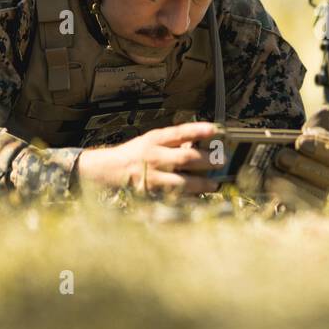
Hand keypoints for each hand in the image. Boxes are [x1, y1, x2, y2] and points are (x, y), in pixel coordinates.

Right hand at [76, 121, 223, 196]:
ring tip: (215, 184)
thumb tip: (200, 144)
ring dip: (201, 183)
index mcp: (154, 140)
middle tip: (222, 161)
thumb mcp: (150, 140)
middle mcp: (153, 156)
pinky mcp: (150, 193)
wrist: (106, 170)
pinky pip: (173, 197)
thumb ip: (172, 142)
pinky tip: (199, 199)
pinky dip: (188, 199)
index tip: (214, 129)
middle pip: (185, 158)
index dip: (198, 130)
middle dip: (207, 160)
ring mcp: (152, 176)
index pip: (179, 133)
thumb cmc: (134, 154)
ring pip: (181, 181)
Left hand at [267, 109, 328, 208]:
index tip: (300, 141)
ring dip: (294, 184)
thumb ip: (319, 128)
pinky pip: (310, 216)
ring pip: (322, 197)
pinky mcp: (322, 224)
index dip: (321, 148)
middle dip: (305, 166)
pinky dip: (292, 204)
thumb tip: (326, 112)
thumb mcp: (312, 145)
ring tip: (273, 173)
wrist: (293, 194)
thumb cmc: (305, 165)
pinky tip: (276, 195)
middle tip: (281, 157)